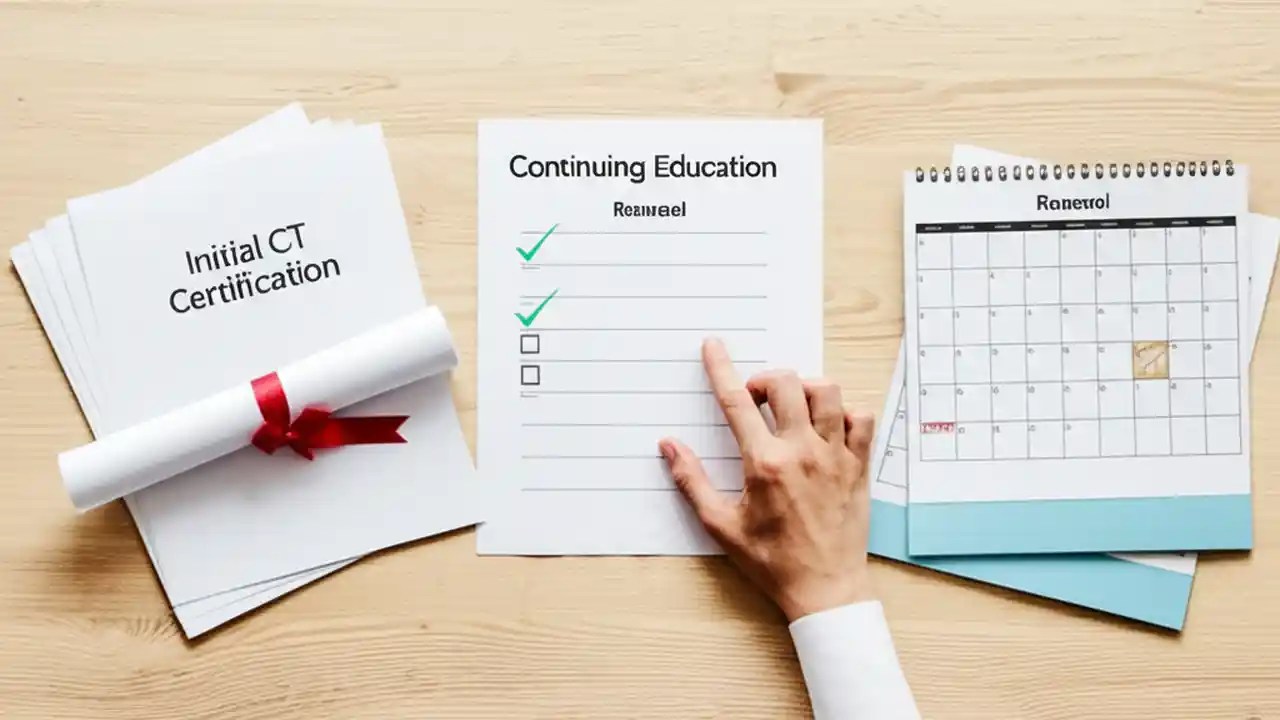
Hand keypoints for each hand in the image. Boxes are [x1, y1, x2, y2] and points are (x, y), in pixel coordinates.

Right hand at [659, 338, 876, 621]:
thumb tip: (669, 447)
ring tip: (792, 406)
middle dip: (764, 379)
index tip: (713, 348)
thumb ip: (692, 481)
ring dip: (805, 388)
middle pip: (786, 383)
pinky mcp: (859, 466)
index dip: (721, 368)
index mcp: (765, 463)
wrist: (824, 588)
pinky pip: (861, 418)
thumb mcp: (721, 525)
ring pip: (828, 391)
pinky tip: (828, 425)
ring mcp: (835, 456)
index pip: (737, 402)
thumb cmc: (771, 561)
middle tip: (755, 398)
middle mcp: (802, 452)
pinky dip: (845, 412)